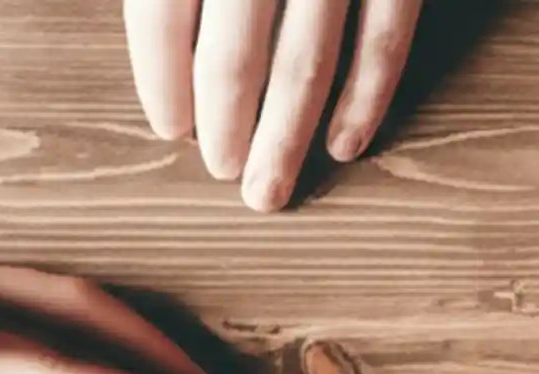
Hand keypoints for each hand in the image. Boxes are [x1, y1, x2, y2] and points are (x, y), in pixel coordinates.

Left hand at [123, 0, 422, 211]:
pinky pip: (384, 41)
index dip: (161, 76)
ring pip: (306, 64)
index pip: (163, 13)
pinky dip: (365, 100)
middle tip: (223, 171)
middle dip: (225, 125)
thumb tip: (154, 37)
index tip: (170, 126)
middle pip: (233, 55)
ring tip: (268, 191)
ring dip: (284, 137)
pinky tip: (344, 147)